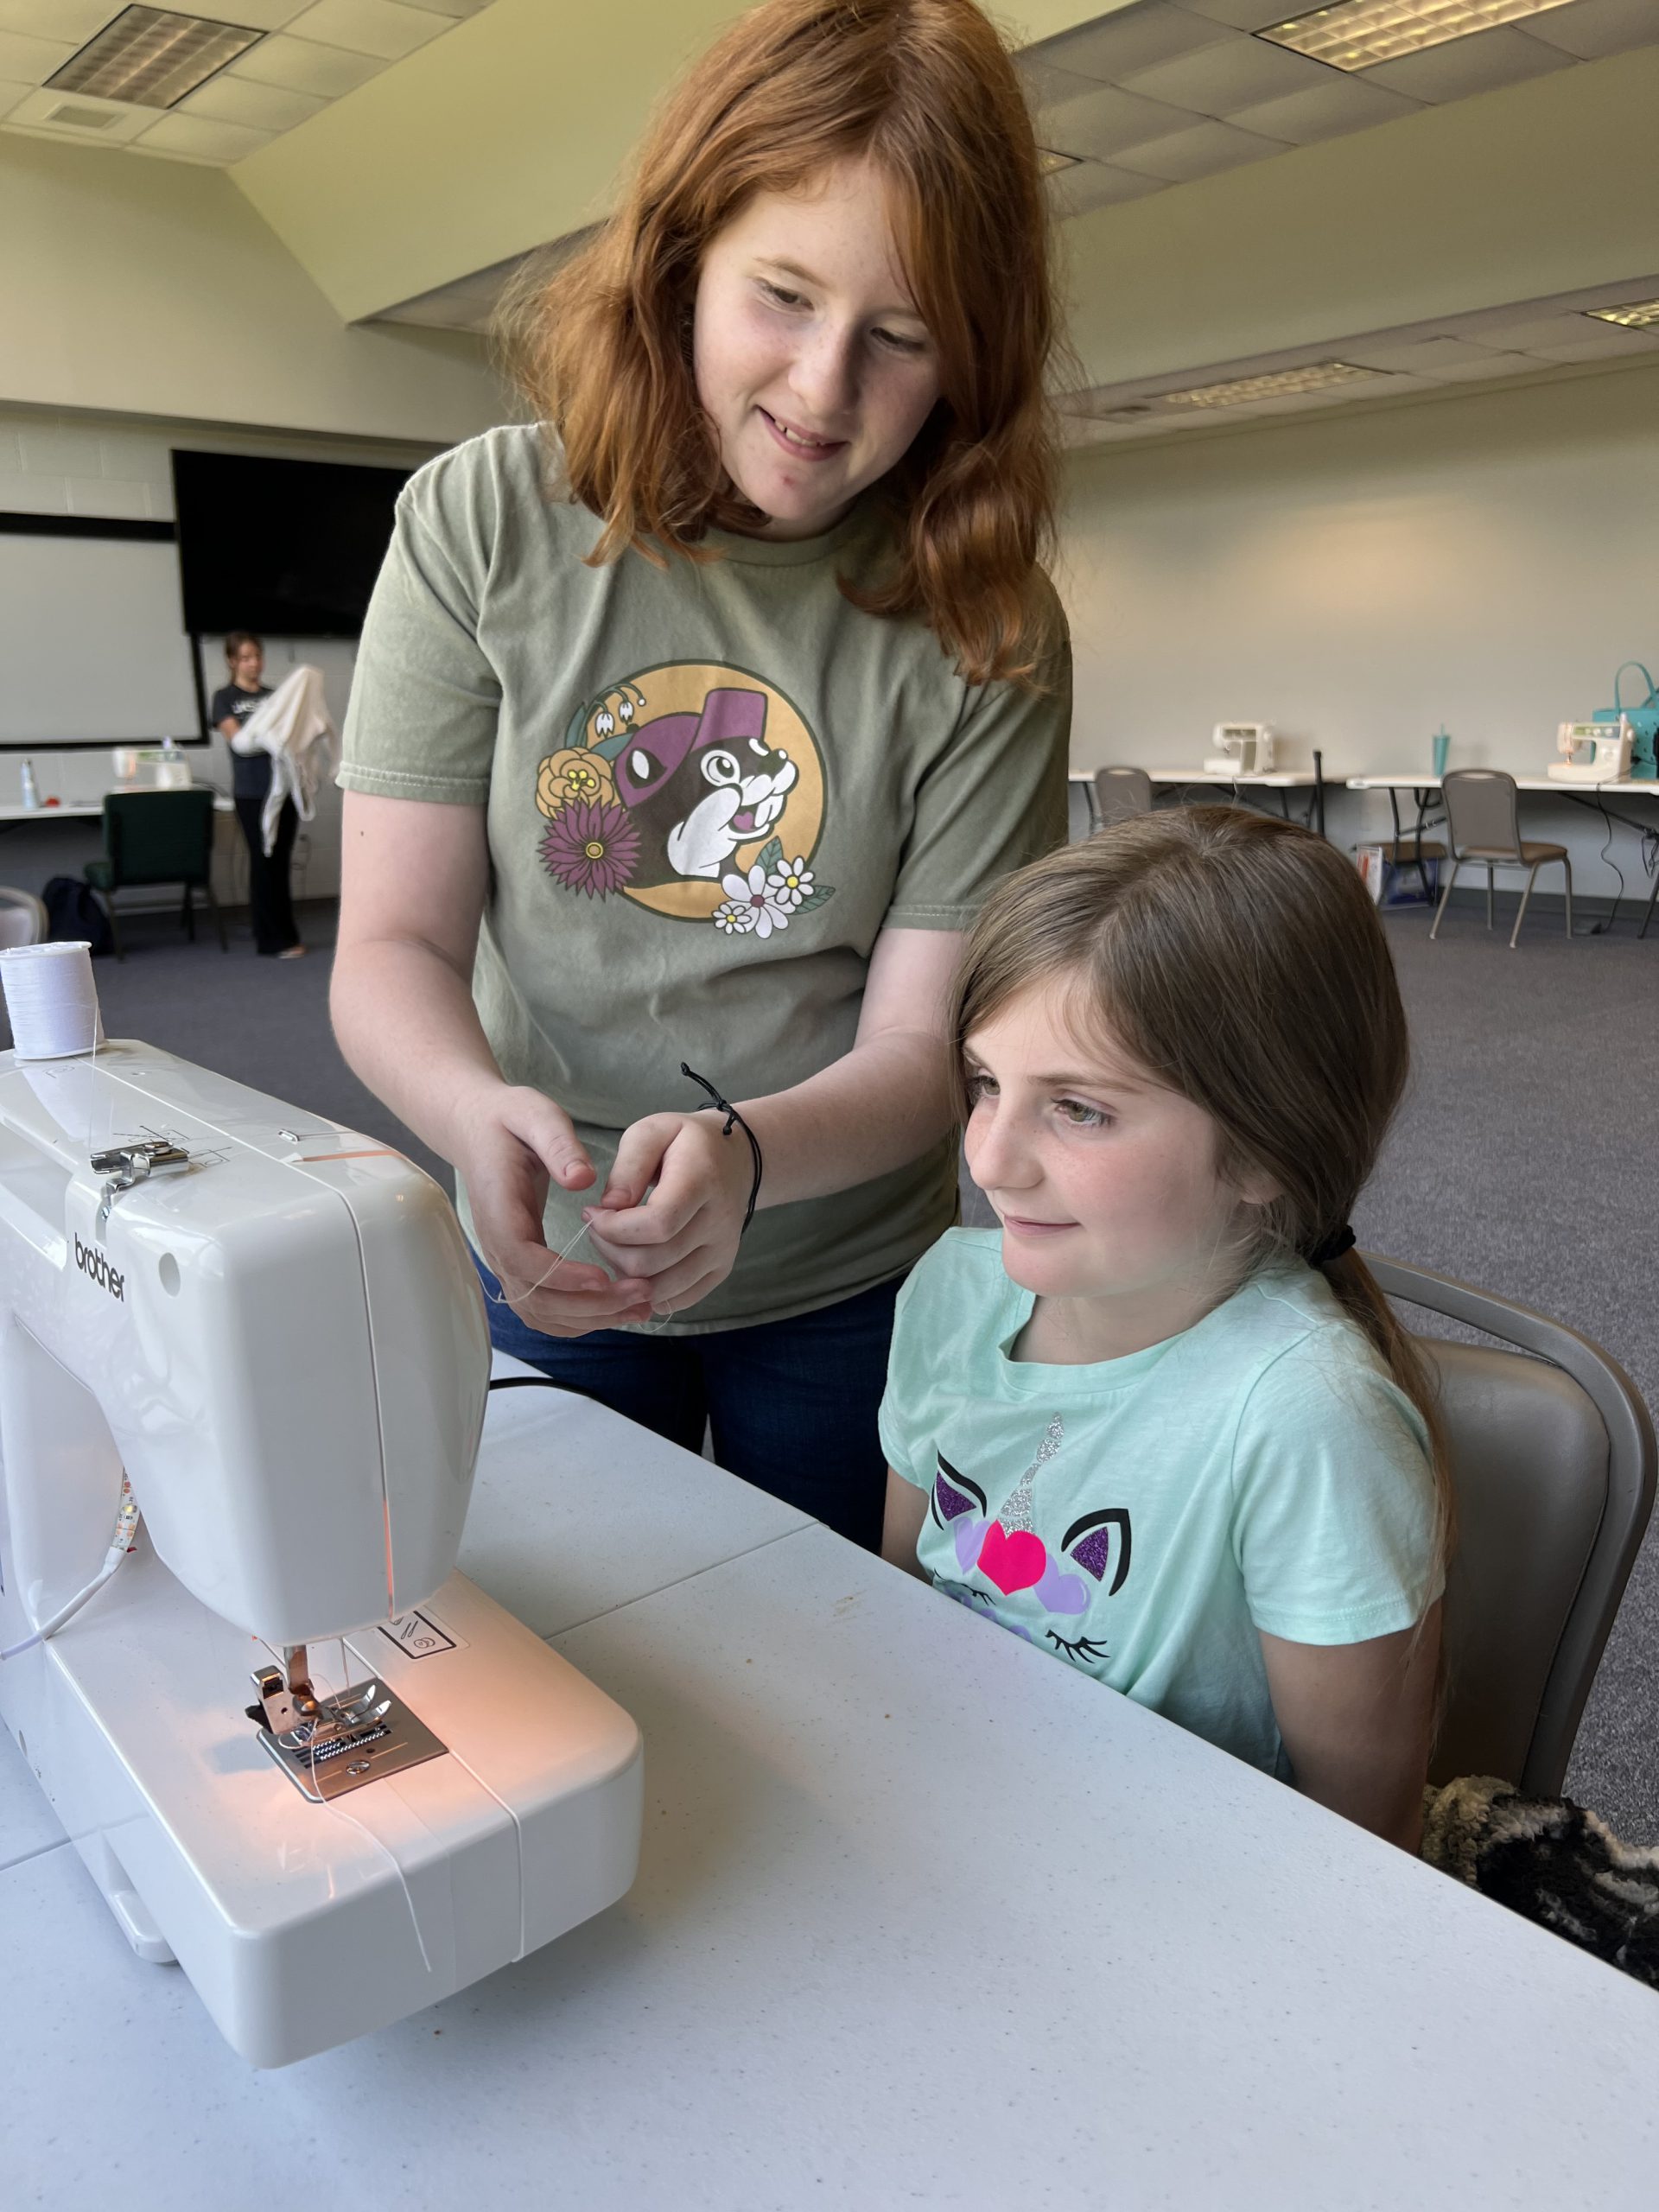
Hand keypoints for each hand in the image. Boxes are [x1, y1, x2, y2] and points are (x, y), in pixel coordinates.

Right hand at [455, 1082, 654, 1337]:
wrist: (478, 1129)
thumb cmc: (509, 1121)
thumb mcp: (536, 1115)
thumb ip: (558, 1144)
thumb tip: (582, 1179)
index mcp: (499, 1208)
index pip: (521, 1258)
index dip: (560, 1276)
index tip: (602, 1276)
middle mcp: (497, 1243)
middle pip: (535, 1298)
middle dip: (589, 1305)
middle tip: (641, 1293)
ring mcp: (506, 1259)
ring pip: (540, 1312)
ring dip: (589, 1318)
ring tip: (640, 1306)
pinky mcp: (519, 1265)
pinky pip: (543, 1307)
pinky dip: (579, 1317)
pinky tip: (617, 1308)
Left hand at [581, 1110, 752, 1318]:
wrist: (735, 1159)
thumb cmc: (685, 1142)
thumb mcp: (651, 1132)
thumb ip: (628, 1167)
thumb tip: (610, 1208)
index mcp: (703, 1181)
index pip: (656, 1224)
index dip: (613, 1227)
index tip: (592, 1212)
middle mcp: (719, 1223)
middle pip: (652, 1262)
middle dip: (609, 1250)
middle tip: (598, 1228)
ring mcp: (723, 1252)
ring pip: (661, 1289)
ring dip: (624, 1274)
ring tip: (615, 1245)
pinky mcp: (720, 1271)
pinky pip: (677, 1301)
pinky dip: (647, 1292)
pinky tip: (634, 1265)